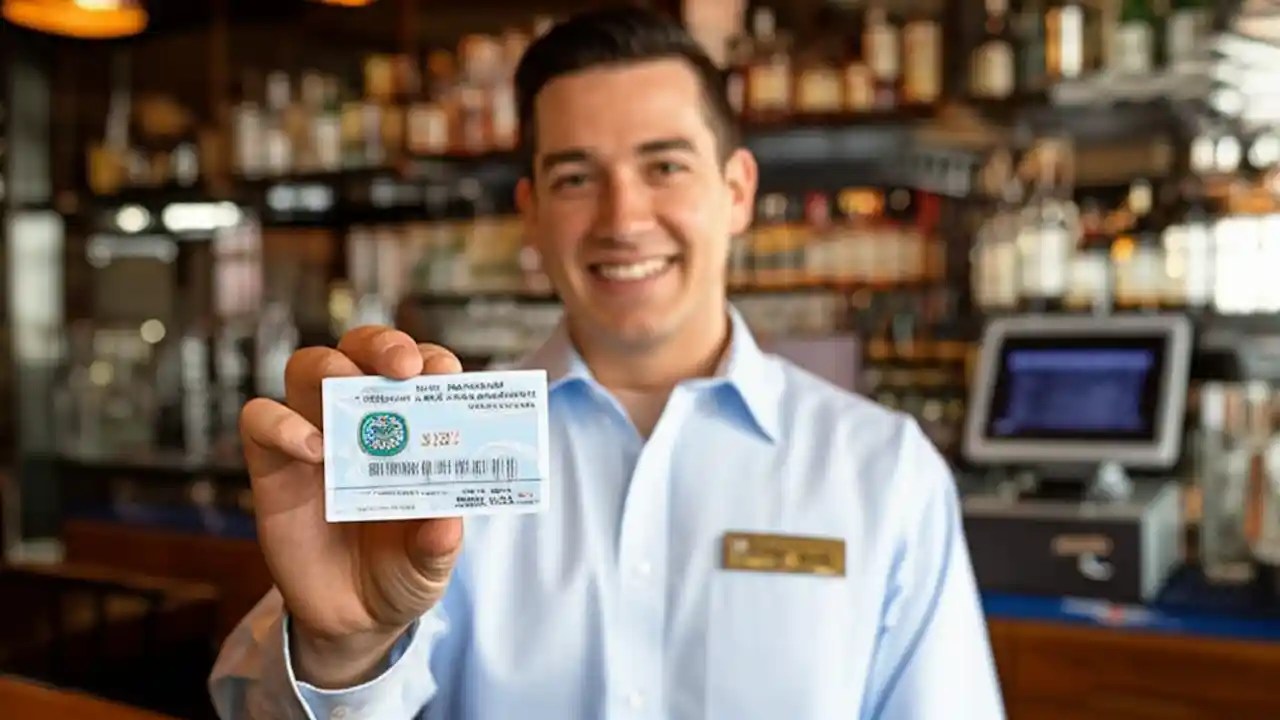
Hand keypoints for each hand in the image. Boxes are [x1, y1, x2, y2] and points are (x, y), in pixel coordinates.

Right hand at [239, 326, 463, 687]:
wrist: (354, 619)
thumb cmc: (403, 571)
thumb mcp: (431, 564)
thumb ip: (438, 544)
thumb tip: (445, 524)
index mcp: (413, 428)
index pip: (419, 370)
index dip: (431, 360)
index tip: (445, 372)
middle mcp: (362, 421)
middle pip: (359, 351)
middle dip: (381, 346)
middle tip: (404, 368)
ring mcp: (314, 437)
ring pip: (307, 369)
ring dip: (329, 369)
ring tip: (351, 397)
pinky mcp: (272, 466)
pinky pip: (259, 420)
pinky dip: (280, 424)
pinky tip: (313, 449)